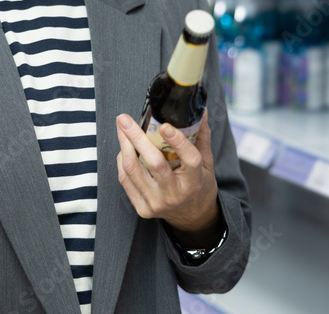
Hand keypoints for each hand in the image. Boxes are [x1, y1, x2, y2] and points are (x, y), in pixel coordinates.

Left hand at [115, 111, 221, 247]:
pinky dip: (122, 161)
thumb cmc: (198, 185)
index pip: (189, 159)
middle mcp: (174, 195)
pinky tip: (124, 148)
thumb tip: (199, 111)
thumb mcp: (206, 163)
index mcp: (195, 182)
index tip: (165, 125)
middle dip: (136, 137)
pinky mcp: (143, 209)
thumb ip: (201, 137)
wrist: (192, 217)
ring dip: (124, 145)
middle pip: (153, 163)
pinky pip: (126, 180)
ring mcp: (156, 203)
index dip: (178, 141)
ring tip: (122, 128)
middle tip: (125, 119)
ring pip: (133, 170)